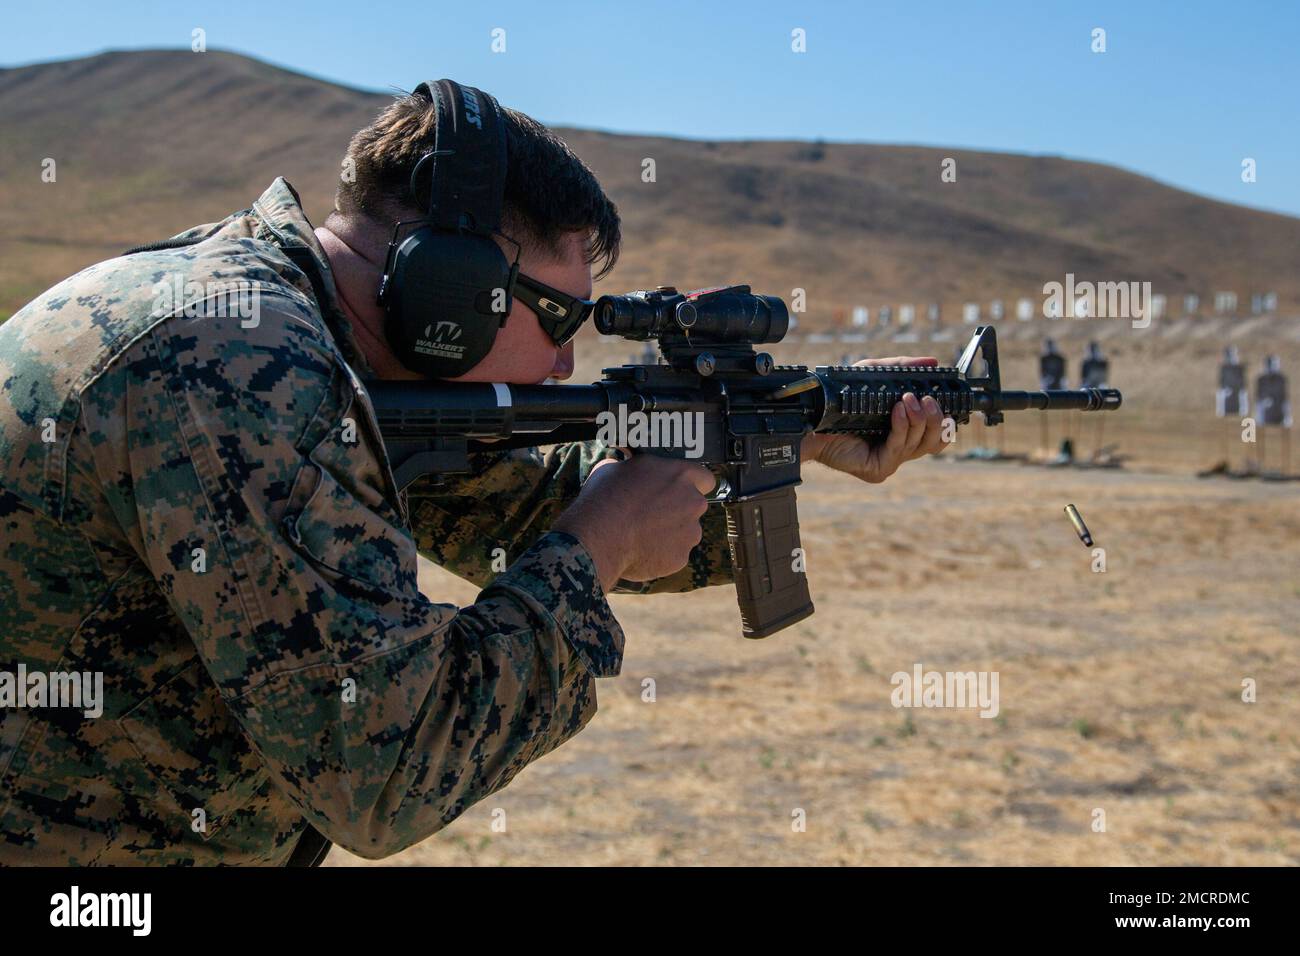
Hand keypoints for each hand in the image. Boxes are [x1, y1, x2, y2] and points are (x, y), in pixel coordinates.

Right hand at [552, 452, 715, 589]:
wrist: (597, 538)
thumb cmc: (604, 499)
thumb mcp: (614, 469)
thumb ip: (633, 470)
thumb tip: (625, 469)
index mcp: (681, 475)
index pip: (705, 478)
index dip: (692, 484)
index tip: (678, 489)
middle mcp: (693, 502)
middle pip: (694, 506)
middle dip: (678, 510)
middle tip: (651, 514)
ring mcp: (690, 532)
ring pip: (685, 532)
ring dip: (670, 533)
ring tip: (640, 535)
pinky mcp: (680, 558)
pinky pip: (673, 554)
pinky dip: (660, 554)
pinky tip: (638, 551)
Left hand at [802, 356, 950, 482]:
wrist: (812, 417)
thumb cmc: (839, 399)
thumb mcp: (873, 375)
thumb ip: (902, 368)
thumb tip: (932, 362)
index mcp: (902, 431)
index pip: (936, 434)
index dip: (947, 422)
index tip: (949, 402)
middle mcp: (898, 449)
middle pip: (934, 442)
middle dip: (936, 419)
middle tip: (926, 399)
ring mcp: (889, 461)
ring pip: (918, 445)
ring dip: (917, 419)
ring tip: (907, 400)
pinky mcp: (877, 469)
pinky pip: (898, 449)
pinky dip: (900, 428)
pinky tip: (896, 411)